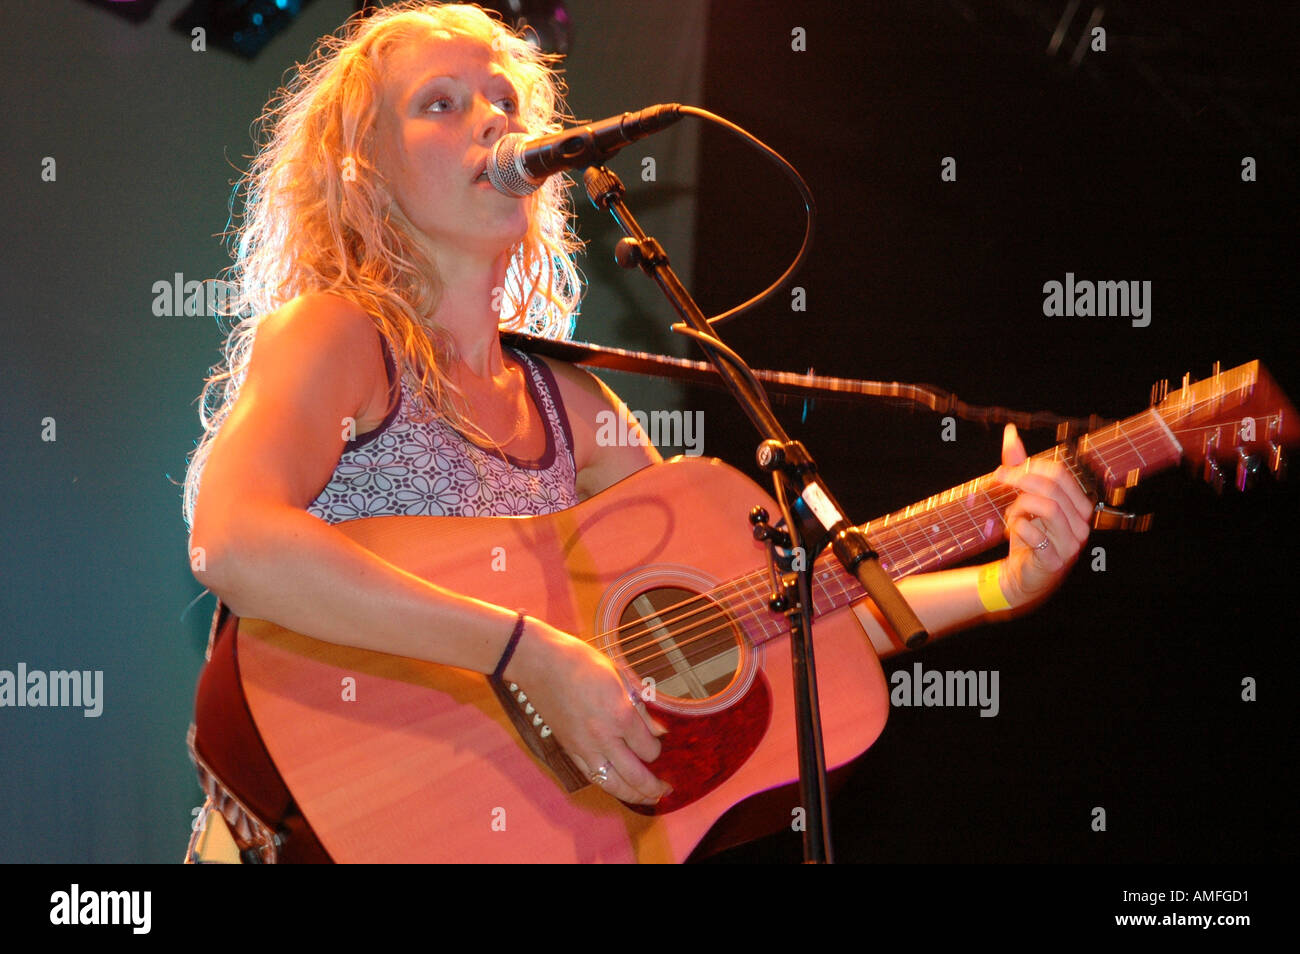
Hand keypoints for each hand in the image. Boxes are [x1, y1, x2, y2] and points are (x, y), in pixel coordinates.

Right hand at [503, 619, 669, 804]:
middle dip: (653, 788)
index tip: (660, 744)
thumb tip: (659, 730)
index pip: (649, 749)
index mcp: (621, 715)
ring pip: (612, 784)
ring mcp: (584, 747)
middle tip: (665, 791)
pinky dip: (607, 785)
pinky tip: (617, 786)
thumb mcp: (620, 678)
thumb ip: (641, 708)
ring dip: (633, 795)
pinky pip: (591, 775)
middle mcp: (604, 737)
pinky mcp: (569, 749)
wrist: (541, 664)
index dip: (658, 750)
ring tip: (646, 799)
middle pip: (635, 775)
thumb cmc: (581, 662)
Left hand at [992, 424, 1093, 607]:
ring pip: (1048, 508)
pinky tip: (1012, 532)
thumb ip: (1018, 467)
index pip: (1060, 474)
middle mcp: (1082, 523)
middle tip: (998, 483)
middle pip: (1053, 488)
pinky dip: (1018, 528)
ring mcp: (1072, 544)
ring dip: (1020, 507)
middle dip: (1020, 481)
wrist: (1020, 575)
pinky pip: (1036, 534)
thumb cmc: (1026, 533)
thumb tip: (1010, 432)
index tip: (1003, 472)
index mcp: (1078, 504)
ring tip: (1011, 514)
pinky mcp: (1056, 561)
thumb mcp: (1022, 497)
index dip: (1029, 468)